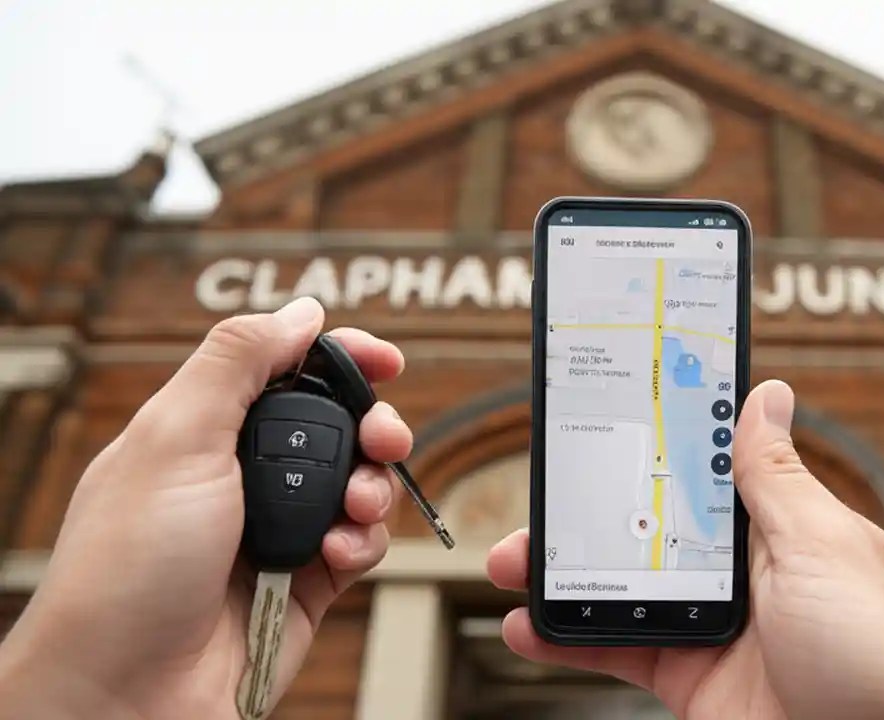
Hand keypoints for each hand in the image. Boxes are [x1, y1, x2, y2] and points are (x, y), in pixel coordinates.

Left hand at [0, 298, 407, 719]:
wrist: (128, 692)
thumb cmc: (127, 570)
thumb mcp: (175, 439)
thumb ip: (238, 361)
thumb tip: (298, 309)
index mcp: (203, 429)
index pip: (284, 371)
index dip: (339, 358)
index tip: (383, 360)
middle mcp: (243, 476)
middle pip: (336, 425)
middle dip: (374, 425)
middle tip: (386, 437)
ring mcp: (277, 529)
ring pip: (359, 483)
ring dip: (373, 488)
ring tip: (358, 506)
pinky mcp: (305, 581)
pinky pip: (360, 545)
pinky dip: (360, 544)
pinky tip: (332, 556)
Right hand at [488, 380, 883, 719]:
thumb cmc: (879, 654)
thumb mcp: (822, 546)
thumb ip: (775, 478)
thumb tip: (766, 397)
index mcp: (783, 525)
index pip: (709, 469)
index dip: (658, 444)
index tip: (609, 413)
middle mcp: (746, 573)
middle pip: (652, 526)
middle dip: (592, 510)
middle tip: (542, 496)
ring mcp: (716, 626)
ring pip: (625, 586)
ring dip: (566, 574)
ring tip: (514, 563)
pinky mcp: (692, 678)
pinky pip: (620, 649)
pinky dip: (570, 640)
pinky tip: (531, 627)